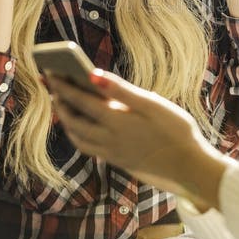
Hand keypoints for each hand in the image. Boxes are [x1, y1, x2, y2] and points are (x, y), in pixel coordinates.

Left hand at [47, 71, 226, 209]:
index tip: (49, 72)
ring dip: (66, 120)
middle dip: (59, 102)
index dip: (63, 86)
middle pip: (73, 121)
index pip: (80, 101)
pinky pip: (88, 148)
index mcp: (116, 122)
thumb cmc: (176, 130)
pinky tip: (83, 127)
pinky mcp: (118, 161)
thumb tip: (93, 75)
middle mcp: (108, 140)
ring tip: (62, 105)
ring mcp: (112, 154)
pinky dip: (78, 135)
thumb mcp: (151, 104)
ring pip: (77, 138)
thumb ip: (121, 90)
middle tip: (51, 86)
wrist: (189, 166)